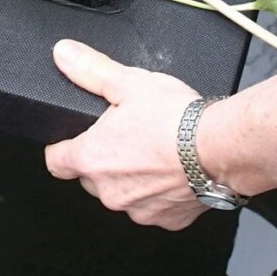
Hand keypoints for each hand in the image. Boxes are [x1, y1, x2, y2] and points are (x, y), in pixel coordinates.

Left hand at [44, 39, 205, 230]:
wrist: (221, 146)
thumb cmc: (175, 119)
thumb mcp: (128, 83)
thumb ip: (91, 70)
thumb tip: (64, 54)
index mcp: (92, 159)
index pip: (56, 161)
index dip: (61, 148)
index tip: (70, 141)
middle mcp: (110, 191)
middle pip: (91, 178)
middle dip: (102, 160)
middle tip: (125, 137)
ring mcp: (138, 210)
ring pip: (123, 194)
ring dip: (132, 178)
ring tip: (154, 151)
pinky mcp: (167, 221)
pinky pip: (154, 208)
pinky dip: (160, 193)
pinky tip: (175, 171)